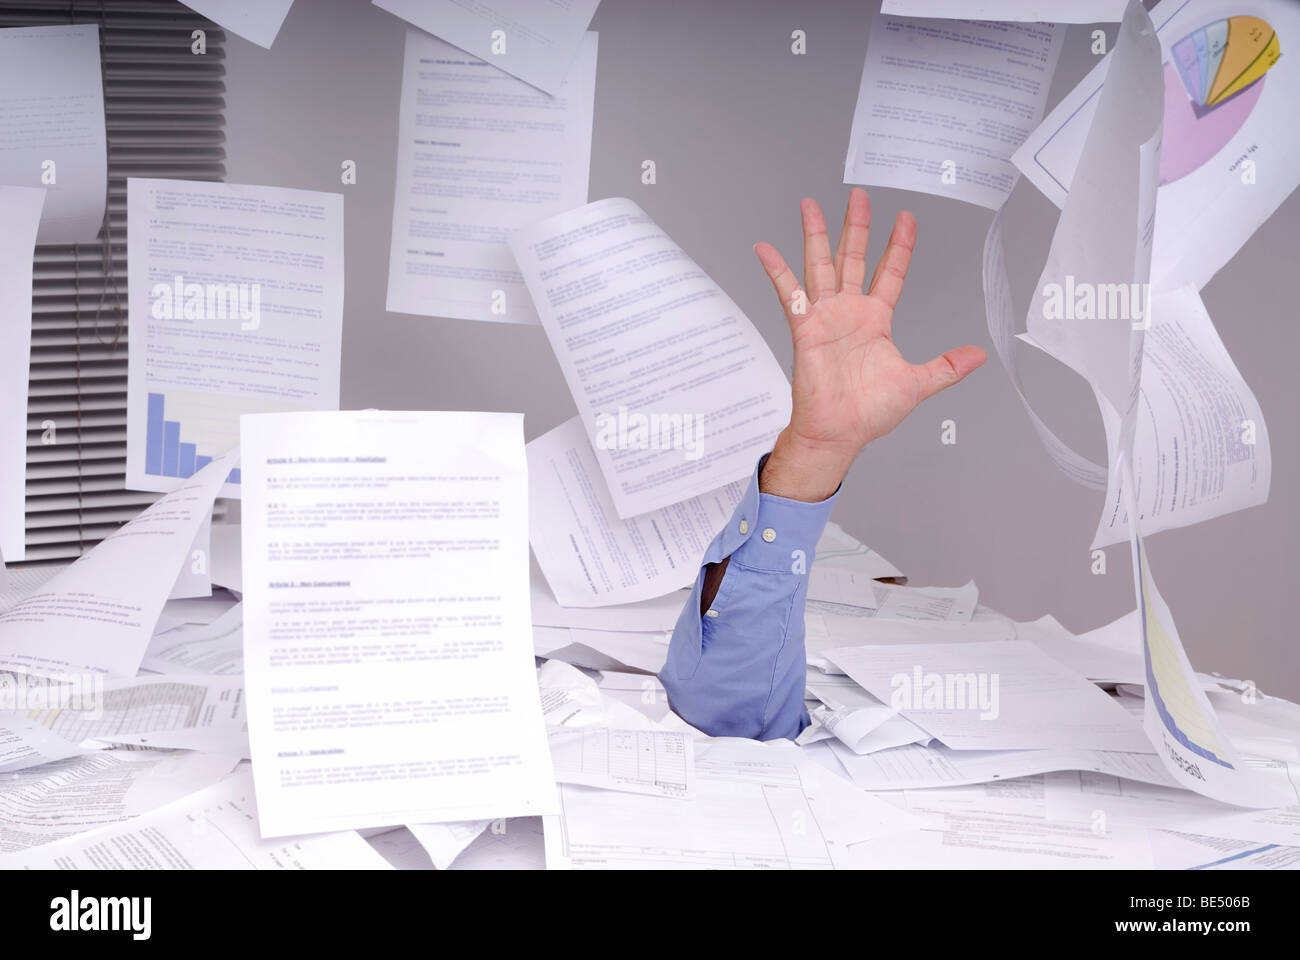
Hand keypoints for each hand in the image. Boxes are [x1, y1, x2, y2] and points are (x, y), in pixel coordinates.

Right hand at [754, 188, 985, 500]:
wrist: (839, 432)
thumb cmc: (869, 412)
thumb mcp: (917, 384)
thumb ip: (946, 367)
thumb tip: (978, 355)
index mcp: (875, 320)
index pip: (891, 272)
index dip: (899, 245)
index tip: (906, 219)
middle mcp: (849, 312)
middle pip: (853, 257)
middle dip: (856, 226)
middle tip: (859, 197)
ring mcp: (825, 317)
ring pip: (820, 265)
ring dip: (815, 234)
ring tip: (810, 205)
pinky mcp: (804, 328)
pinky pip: (789, 293)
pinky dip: (776, 270)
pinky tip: (765, 248)